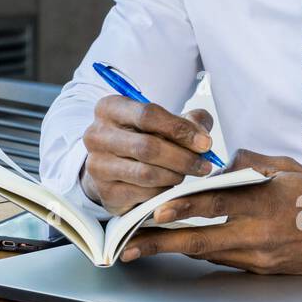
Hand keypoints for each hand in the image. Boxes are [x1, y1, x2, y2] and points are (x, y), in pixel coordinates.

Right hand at [79, 96, 214, 215]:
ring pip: (146, 173)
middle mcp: (97, 135)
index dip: (180, 129)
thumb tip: (202, 138)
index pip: (147, 115)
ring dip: (175, 175)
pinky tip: (170, 185)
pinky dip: (163, 191)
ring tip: (187, 173)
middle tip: (204, 165)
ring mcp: (97, 165)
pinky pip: (143, 194)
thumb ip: (190, 121)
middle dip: (183, 157)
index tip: (205, 142)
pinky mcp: (105, 191)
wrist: (115, 166)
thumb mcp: (165, 121)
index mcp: (110, 108)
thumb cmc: (143, 137)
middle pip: (147, 146)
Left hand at [119, 149, 301, 276]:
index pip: (215, 204)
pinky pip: (223, 259)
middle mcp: (259, 234)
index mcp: (265, 203)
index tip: (156, 209)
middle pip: (200, 240)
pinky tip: (177, 247)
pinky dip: (199, 251)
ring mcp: (259, 256)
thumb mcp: (287, 166)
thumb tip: (217, 163)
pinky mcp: (261, 269)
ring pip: (206, 253)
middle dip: (162, 242)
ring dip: (174, 249)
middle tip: (131, 243)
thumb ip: (248, 163)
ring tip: (143, 246)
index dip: (183, 207)